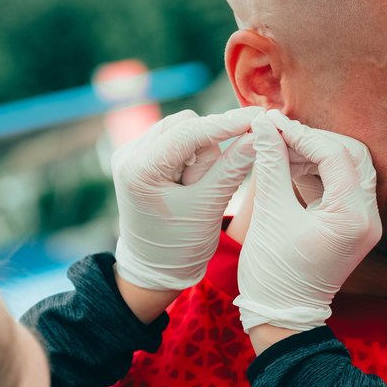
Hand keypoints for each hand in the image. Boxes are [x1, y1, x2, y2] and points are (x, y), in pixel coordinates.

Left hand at [112, 107, 255, 297]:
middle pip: (185, 125)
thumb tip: (257, 135)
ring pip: (181, 129)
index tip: (258, 118)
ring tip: (196, 188)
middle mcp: (128, 155)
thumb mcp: (209, 206)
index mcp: (140, 170)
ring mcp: (130, 154)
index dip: (226, 124)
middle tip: (208, 184)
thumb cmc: (180, 246)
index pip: (189, 131)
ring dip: (200, 153)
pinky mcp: (138, 158)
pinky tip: (190, 182)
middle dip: (207, 148)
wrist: (154, 268)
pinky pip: (173, 140)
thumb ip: (233, 168)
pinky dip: (190, 156)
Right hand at [236, 112, 379, 335]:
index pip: (335, 155)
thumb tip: (265, 125)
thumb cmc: (274, 272)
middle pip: (352, 155)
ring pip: (351, 166)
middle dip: (315, 139)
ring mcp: (366, 222)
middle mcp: (369, 218)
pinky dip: (320, 170)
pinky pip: (344, 184)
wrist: (284, 315)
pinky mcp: (355, 225)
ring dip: (318, 152)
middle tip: (279, 133)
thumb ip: (271, 164)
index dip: (302, 134)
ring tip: (281, 147)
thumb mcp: (271, 214)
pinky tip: (291, 165)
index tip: (272, 123)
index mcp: (353, 218)